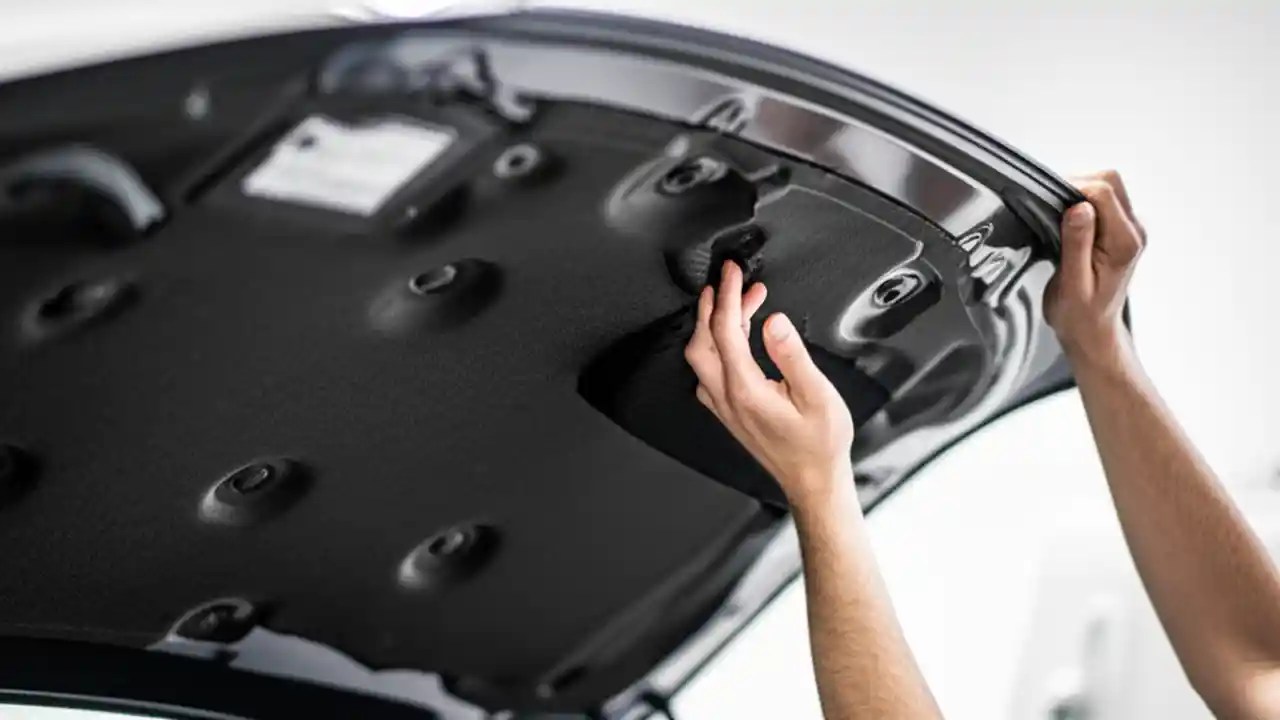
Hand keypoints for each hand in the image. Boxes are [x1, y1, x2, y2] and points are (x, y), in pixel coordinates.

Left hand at [684, 261, 855, 506]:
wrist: (813, 481)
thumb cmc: (819, 444)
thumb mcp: (817, 395)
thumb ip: (792, 355)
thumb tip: (774, 321)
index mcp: (746, 390)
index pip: (725, 331)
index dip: (729, 295)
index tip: (733, 272)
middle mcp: (727, 398)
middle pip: (702, 341)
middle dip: (713, 305)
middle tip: (730, 281)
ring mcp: (724, 407)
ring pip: (701, 357)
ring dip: (713, 325)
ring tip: (737, 303)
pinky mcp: (729, 413)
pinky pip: (708, 372)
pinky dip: (716, 347)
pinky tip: (735, 340)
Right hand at [1045, 170, 1146, 366]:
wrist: (1092, 332)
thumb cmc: (1079, 315)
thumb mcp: (1072, 283)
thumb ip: (1077, 243)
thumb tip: (1079, 206)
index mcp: (1124, 242)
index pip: (1104, 192)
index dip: (1073, 191)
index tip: (1049, 207)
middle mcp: (1133, 231)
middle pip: (1110, 182)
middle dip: (1076, 186)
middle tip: (1051, 210)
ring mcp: (1129, 230)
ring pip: (1107, 187)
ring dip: (1078, 194)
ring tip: (1057, 218)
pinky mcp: (1119, 231)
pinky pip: (1102, 201)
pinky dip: (1081, 203)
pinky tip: (1066, 223)